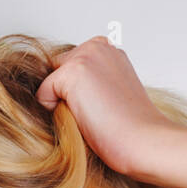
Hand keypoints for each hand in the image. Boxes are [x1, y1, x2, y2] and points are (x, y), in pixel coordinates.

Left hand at [35, 36, 170, 179]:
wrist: (144, 141)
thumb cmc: (131, 129)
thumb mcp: (112, 96)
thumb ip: (91, 85)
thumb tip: (59, 94)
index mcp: (110, 51)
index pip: (70, 65)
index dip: (75, 92)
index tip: (99, 108)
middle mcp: (98, 46)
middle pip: (56, 71)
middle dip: (64, 94)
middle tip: (95, 114)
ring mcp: (86, 56)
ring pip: (50, 82)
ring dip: (61, 103)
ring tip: (91, 116)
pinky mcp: (73, 71)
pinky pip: (42, 94)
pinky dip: (53, 112)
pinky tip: (83, 119)